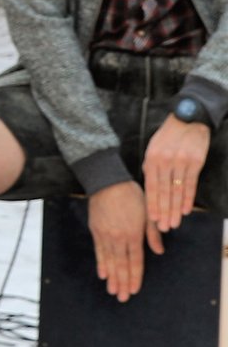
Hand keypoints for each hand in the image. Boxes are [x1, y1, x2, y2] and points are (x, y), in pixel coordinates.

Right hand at [87, 180, 160, 300]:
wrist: (107, 183)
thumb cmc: (132, 196)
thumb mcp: (148, 214)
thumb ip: (153, 234)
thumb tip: (159, 251)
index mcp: (134, 234)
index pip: (135, 261)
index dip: (135, 277)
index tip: (134, 290)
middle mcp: (119, 238)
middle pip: (121, 265)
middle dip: (122, 282)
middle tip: (122, 298)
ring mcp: (105, 235)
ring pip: (109, 261)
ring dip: (112, 277)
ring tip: (112, 291)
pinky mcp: (95, 231)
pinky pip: (98, 251)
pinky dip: (101, 263)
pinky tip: (102, 274)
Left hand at [142, 114, 210, 231]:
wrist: (189, 118)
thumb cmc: (169, 136)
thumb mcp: (153, 148)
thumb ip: (151, 167)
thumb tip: (149, 186)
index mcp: (151, 159)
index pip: (151, 187)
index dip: (152, 204)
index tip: (152, 219)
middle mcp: (165, 161)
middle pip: (164, 192)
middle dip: (163, 212)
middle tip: (163, 228)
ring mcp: (180, 162)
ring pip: (177, 190)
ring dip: (176, 209)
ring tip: (175, 223)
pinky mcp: (195, 161)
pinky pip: (191, 184)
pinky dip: (188, 198)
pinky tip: (186, 210)